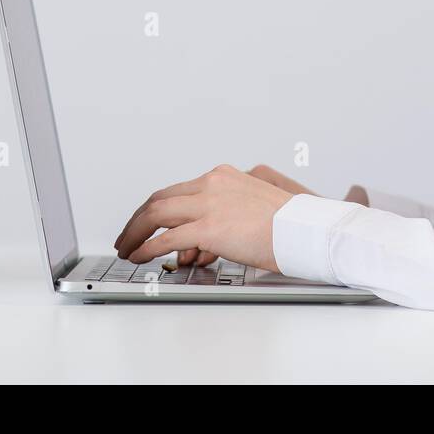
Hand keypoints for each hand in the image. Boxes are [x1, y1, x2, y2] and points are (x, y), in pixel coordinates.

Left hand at [113, 164, 294, 271]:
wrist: (305, 229)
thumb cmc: (287, 225)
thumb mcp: (250, 209)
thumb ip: (220, 219)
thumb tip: (196, 246)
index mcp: (222, 177)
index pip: (177, 191)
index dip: (155, 209)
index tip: (145, 222)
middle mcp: (212, 183)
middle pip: (160, 199)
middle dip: (137, 220)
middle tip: (127, 236)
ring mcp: (209, 204)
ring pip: (156, 214)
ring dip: (135, 233)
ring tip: (127, 249)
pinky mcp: (209, 227)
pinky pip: (167, 238)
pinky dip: (148, 248)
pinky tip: (141, 256)